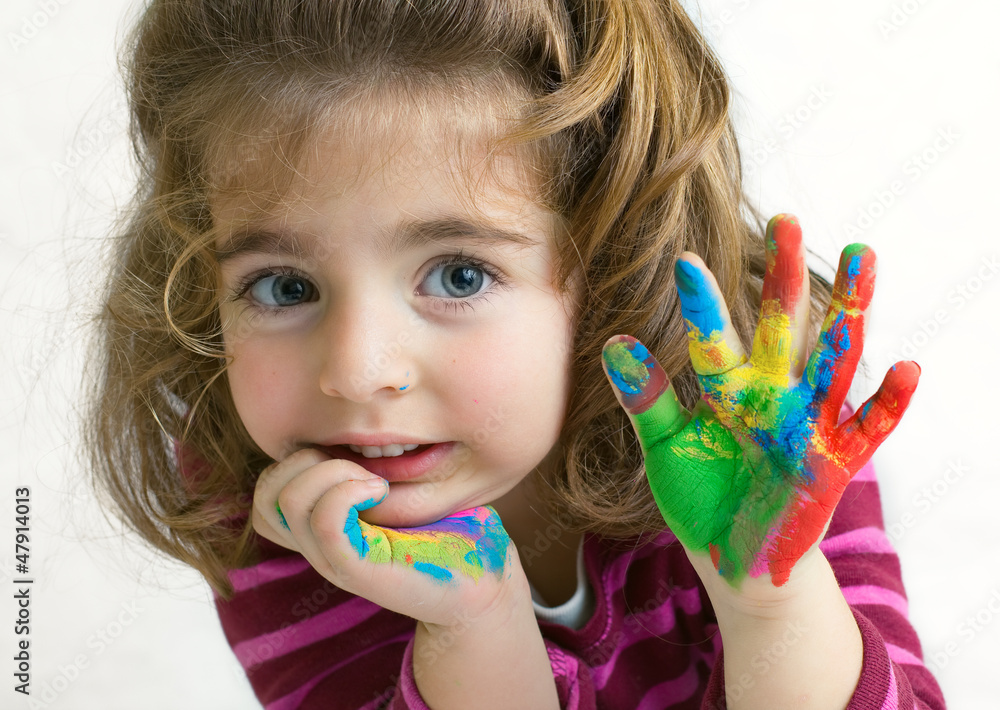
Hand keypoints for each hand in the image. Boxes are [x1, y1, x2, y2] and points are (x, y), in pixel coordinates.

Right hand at [252, 449, 517, 626]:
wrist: (480, 585)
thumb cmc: (447, 529)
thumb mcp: (401, 488)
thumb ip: (370, 462)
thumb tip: (355, 414)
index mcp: (321, 528)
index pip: (269, 491)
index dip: (297, 459)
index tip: (349, 455)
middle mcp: (319, 546)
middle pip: (267, 495)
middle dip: (306, 460)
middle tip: (358, 465)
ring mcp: (334, 561)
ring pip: (289, 500)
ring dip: (330, 472)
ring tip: (372, 479)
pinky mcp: (358, 570)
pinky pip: (323, 520)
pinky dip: (348, 490)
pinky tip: (381, 490)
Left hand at [601, 214, 918, 586]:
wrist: (734, 554)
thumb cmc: (699, 492)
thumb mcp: (665, 446)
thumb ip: (645, 400)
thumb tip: (613, 343)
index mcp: (727, 388)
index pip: (714, 337)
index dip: (702, 303)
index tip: (685, 260)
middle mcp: (771, 394)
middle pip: (781, 328)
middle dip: (784, 278)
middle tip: (787, 221)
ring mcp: (806, 424)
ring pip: (832, 360)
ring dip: (848, 311)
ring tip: (862, 256)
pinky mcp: (834, 463)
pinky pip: (867, 429)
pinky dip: (887, 403)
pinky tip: (906, 367)